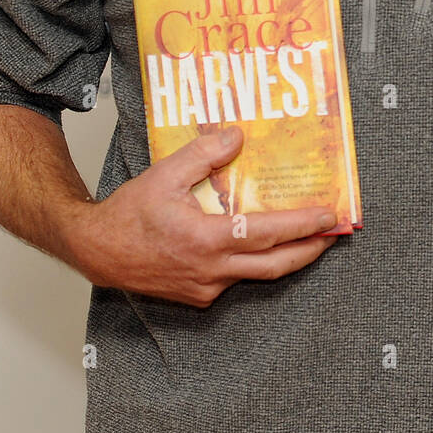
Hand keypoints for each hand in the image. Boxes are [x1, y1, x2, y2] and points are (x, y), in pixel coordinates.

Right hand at [64, 126, 340, 306]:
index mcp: (207, 240)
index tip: (330, 215)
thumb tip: (237, 137)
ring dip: (287, 257)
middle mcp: (212, 270)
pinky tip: (262, 247)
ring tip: (311, 238)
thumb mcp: (165, 174)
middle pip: (276, 265)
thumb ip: (204, 155)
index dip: (303, 226)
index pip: (268, 233)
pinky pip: (235, 279)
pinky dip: (255, 263)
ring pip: (258, 276)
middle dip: (311, 249)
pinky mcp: (198, 295)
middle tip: (335, 232)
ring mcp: (206, 287)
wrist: (97, 251)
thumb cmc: (128, 215)